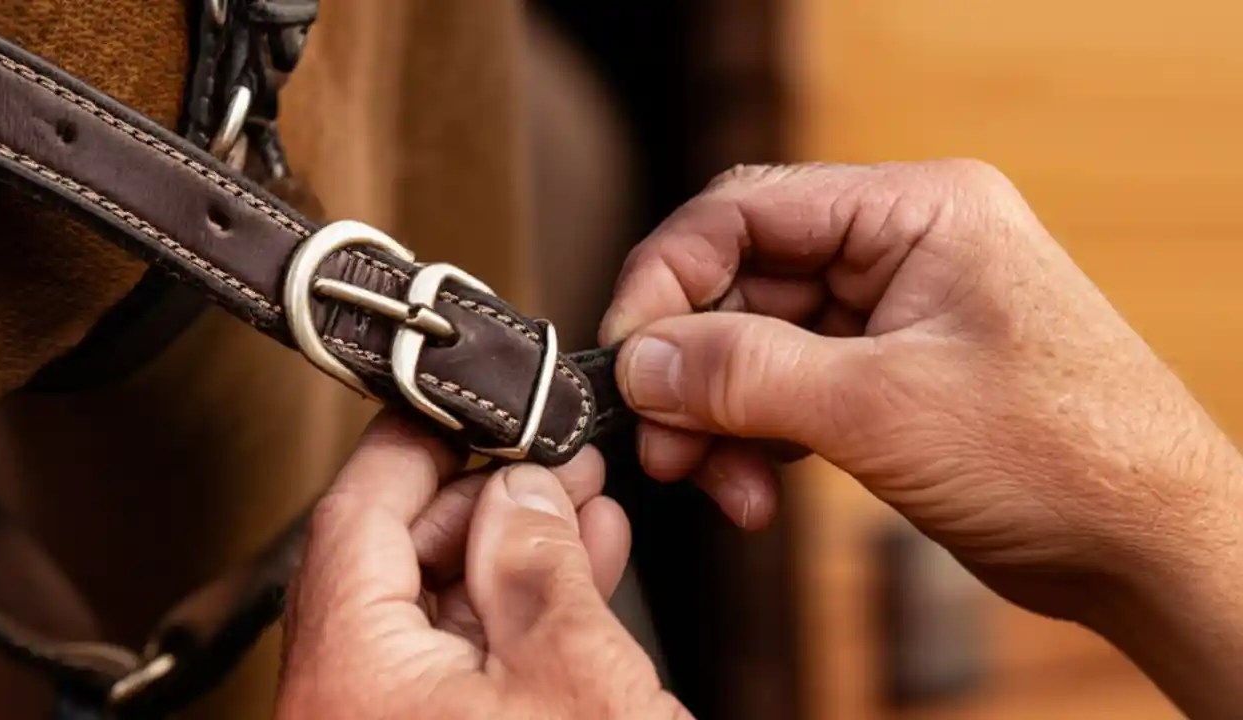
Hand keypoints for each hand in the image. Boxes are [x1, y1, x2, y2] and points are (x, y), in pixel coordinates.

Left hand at [275, 414, 687, 719]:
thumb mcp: (571, 678)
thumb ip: (538, 566)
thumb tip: (521, 490)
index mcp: (351, 678)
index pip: (353, 517)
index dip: (410, 444)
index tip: (449, 402)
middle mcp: (346, 710)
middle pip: (396, 562)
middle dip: (482, 500)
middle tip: (546, 458)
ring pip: (439, 614)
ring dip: (512, 553)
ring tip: (578, 505)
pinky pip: (463, 666)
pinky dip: (518, 616)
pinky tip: (577, 573)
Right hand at [601, 161, 1242, 622]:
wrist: (1149, 547)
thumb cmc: (1064, 457)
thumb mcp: (881, 409)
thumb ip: (745, 375)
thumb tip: (639, 361)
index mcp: (917, 210)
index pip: (747, 212)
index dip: (669, 279)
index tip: (627, 355)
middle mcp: (901, 249)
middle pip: (743, 282)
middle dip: (692, 365)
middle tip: (660, 438)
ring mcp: (893, 316)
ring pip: (755, 344)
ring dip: (717, 414)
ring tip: (712, 481)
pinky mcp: (887, 378)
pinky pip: (786, 389)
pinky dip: (754, 439)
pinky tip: (751, 491)